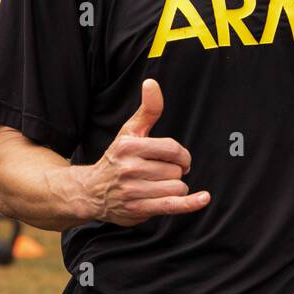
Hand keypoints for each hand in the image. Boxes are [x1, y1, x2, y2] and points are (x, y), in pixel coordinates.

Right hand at [82, 78, 208, 225]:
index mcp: (129, 146)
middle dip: (175, 172)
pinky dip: (190, 203)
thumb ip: (147, 110)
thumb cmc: (116, 159)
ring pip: (177, 187)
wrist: (90, 192)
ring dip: (175, 188)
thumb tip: (152, 83)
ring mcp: (132, 191)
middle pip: (176, 170)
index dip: (182, 155)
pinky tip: (203, 198)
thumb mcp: (129, 132)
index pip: (172, 149)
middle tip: (161, 174)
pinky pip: (172, 205)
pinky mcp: (137, 210)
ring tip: (159, 186)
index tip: (179, 160)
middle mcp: (129, 168)